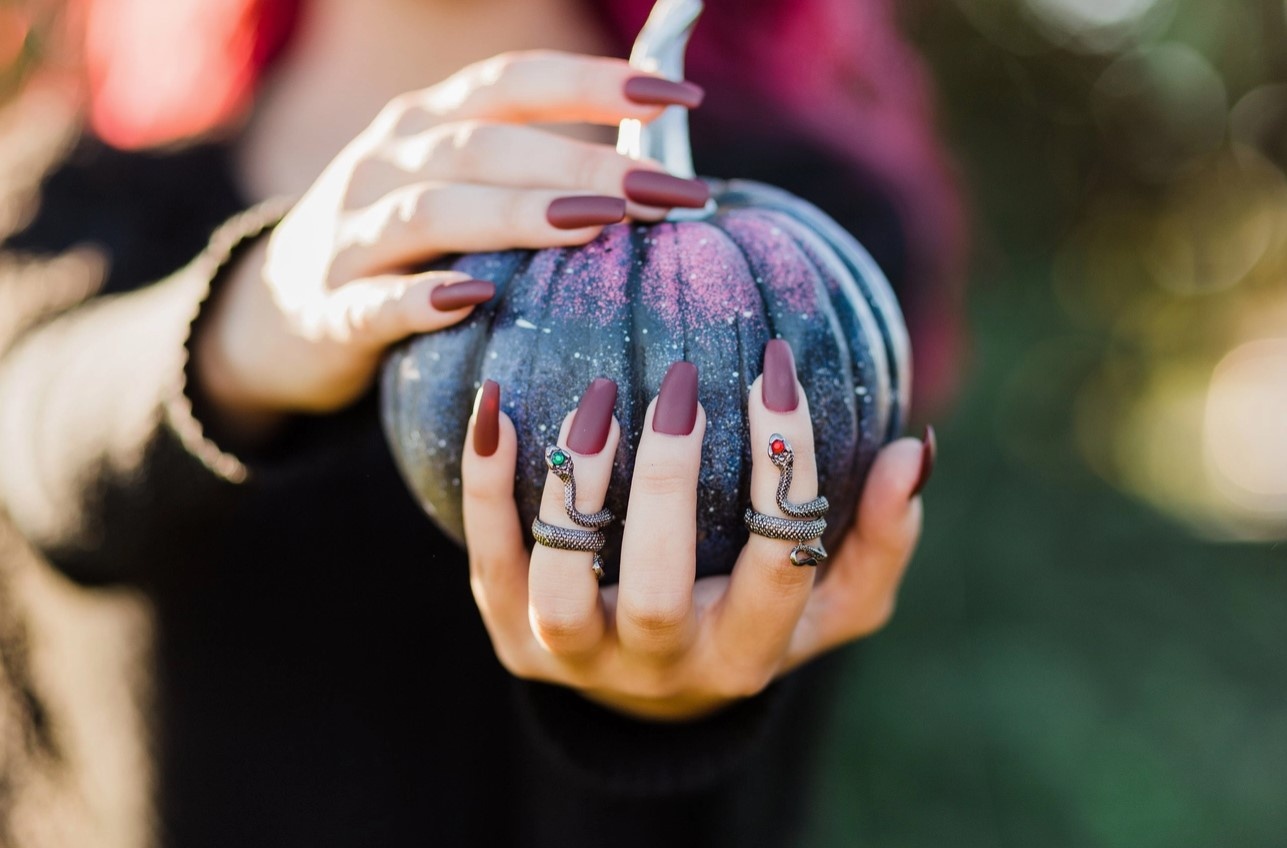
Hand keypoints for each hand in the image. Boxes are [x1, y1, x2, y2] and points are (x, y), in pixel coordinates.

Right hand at [193, 51, 707, 434]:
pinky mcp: (332, 311)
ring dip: (517, 215)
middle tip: (669, 192)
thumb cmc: (401, 249)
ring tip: (595, 226)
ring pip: (433, 212)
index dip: (592, 82)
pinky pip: (373, 302)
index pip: (512, 83)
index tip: (675, 95)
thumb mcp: (454, 190)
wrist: (278, 316)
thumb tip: (655, 176)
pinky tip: (472, 300)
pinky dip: (420, 298)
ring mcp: (351, 235)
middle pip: (486, 147)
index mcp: (425, 126)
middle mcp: (386, 165)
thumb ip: (532, 175)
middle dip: (583, 164)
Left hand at [460, 352, 927, 721]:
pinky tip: (496, 402)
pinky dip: (487, 486)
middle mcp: (662, 664)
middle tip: (682, 384)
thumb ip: (882, 537)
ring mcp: (577, 658)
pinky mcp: (511, 637)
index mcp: (749, 652)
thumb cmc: (754, 620)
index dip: (784, 470)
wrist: (650, 694)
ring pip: (562, 590)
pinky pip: (490, 562)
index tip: (778, 371)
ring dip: (575, 490)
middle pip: (657, 591)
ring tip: (595, 399)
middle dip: (667, 484)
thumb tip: (916, 452)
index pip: (777, 562)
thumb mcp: (833, 600)